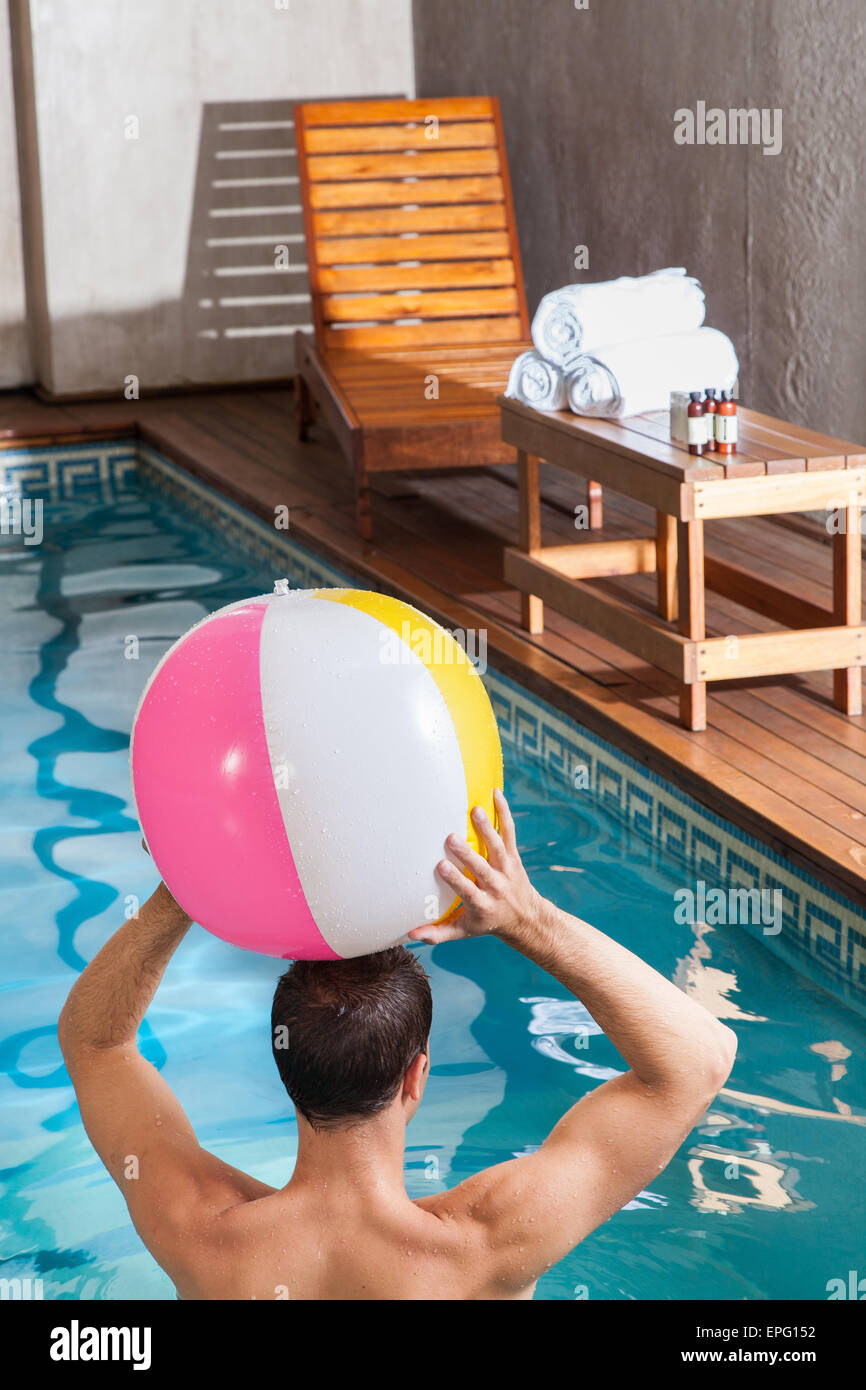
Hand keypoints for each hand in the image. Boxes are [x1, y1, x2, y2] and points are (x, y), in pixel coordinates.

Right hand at [409, 788, 543, 944]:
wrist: (525, 918)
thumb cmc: (487, 922)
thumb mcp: (463, 931)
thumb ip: (437, 933)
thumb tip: (410, 935)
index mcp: (482, 904)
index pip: (468, 891)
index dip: (456, 880)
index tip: (441, 866)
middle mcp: (496, 886)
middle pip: (482, 868)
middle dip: (468, 853)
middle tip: (451, 837)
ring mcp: (506, 868)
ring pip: (498, 847)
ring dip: (487, 828)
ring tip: (474, 810)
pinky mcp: (513, 855)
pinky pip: (510, 832)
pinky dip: (504, 813)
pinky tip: (496, 793)